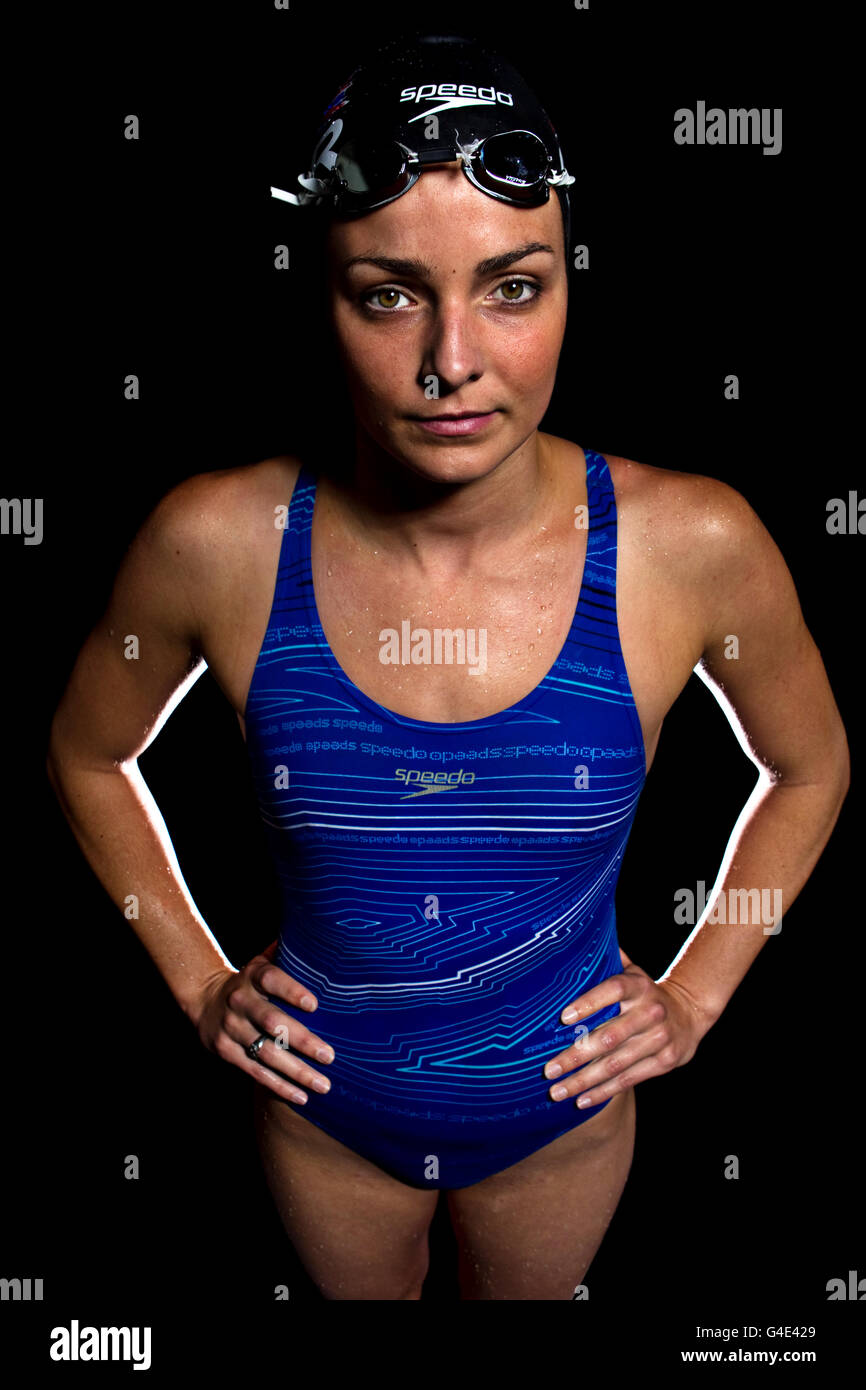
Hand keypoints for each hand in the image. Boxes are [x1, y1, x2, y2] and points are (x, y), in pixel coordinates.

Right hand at [191, 941, 334, 1104]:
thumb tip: (322, 933)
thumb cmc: (249, 981)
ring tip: (324, 1084)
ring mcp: (231, 1029)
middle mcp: (240, 1002)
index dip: (291, 990)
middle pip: (271, 1022)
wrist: (203, 999)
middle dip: (302, 1040)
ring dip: (296, 1071)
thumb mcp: (261, 962)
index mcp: (252, 976)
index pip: (271, 979)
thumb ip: (287, 954)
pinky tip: (302, 1097)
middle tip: (330, 1056)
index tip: (314, 1004)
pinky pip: (255, 1071)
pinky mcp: (226, 1052)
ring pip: (266, 1052)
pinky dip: (279, 1086)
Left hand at [543, 948, 711, 1108]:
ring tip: (557, 1091)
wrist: (692, 1012)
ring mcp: (659, 1038)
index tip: (562, 1017)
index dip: (588, 1003)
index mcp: (637, 985)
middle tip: (548, 1070)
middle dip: (575, 1055)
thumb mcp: (633, 971)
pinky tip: (581, 1100)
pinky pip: (629, 1079)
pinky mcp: (664, 1061)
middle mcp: (649, 1011)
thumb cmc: (645, 992)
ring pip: (615, 1063)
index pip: (612, 990)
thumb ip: (606, 960)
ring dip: (584, 1080)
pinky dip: (603, 1091)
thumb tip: (573, 939)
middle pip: (608, 1036)